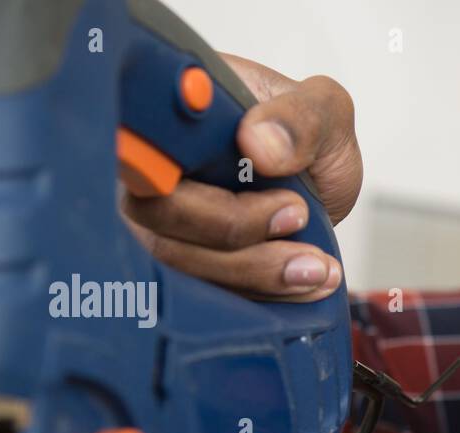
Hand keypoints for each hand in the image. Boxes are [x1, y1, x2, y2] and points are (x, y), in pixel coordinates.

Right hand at [121, 54, 361, 301]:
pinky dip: (265, 293)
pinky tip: (309, 283)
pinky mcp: (195, 265)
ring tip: (316, 265)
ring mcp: (170, 224)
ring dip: (255, 270)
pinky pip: (211, 294)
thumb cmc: (313, 140)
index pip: (133, 136)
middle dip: (228, 227)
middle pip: (154, 212)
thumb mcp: (326, 112)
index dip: (155, 161)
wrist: (324, 187)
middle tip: (296, 215)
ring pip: (182, 262)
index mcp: (177, 117)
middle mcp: (158, 172)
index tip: (231, 167)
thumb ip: (300, 119)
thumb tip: (256, 143)